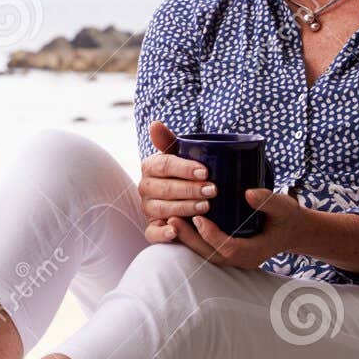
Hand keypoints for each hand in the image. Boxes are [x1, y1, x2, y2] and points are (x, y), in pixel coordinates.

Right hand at [139, 121, 218, 243]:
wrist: (188, 199)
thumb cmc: (187, 175)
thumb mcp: (182, 157)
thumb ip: (170, 142)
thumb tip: (155, 124)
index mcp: (151, 167)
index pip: (163, 165)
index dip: (184, 168)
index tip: (205, 171)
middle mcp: (145, 188)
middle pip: (164, 188)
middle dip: (189, 189)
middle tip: (212, 190)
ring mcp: (148, 209)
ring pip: (162, 210)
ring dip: (183, 208)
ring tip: (206, 207)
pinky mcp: (152, 229)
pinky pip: (152, 233)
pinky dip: (162, 234)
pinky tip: (175, 231)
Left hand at [169, 186, 307, 269]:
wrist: (292, 230)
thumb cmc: (287, 217)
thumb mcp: (284, 207)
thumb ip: (268, 200)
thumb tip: (248, 192)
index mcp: (255, 252)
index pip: (229, 249)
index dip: (212, 235)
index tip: (199, 218)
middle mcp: (240, 260)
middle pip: (209, 254)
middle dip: (189, 238)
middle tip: (171, 219)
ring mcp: (231, 258)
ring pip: (203, 253)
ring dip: (184, 238)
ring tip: (167, 219)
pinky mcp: (224, 251)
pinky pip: (203, 248)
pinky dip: (188, 237)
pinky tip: (174, 222)